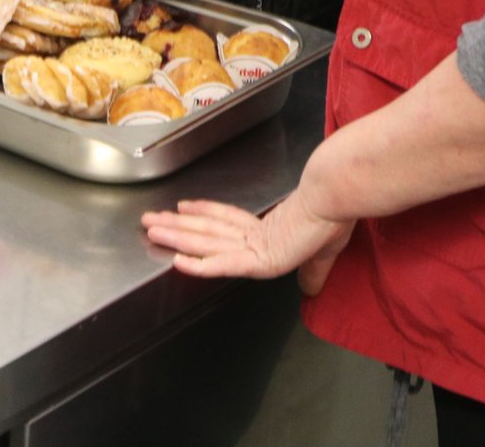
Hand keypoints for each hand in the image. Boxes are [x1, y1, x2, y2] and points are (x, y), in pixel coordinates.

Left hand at [141, 191, 355, 292]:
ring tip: (151, 229)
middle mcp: (254, 234)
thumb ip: (314, 270)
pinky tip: (179, 262)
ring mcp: (254, 244)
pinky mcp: (259, 257)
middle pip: (208, 230)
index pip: (228, 220)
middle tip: (149, 220)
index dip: (204, 214)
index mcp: (268, 230)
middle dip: (177, 227)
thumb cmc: (334, 217)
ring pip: (206, 241)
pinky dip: (201, 264)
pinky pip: (223, 263)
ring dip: (177, 236)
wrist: (336, 199)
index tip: (183, 208)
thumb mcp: (325, 252)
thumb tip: (312, 286)